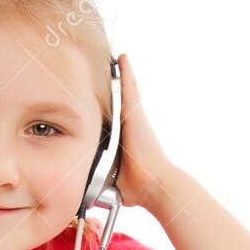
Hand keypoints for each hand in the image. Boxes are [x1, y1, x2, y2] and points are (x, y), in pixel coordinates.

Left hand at [113, 53, 175, 212]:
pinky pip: (128, 90)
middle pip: (120, 99)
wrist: (154, 185)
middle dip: (115, 82)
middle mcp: (131, 126)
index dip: (108, 105)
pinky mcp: (135, 115)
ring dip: (121, 74)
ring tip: (114, 55)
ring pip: (125, 91)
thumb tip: (95, 194)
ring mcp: (135, 119)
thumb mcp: (115, 181)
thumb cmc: (138, 187)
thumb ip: (105, 181)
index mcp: (124, 139)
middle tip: (108, 63)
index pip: (114, 117)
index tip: (100, 93)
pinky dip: (125, 74)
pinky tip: (121, 58)